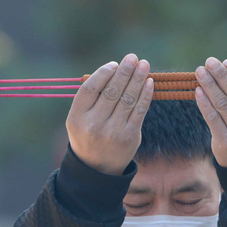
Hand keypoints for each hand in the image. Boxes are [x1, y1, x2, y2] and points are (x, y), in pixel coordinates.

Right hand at [66, 53, 153, 174]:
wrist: (97, 168)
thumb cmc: (88, 134)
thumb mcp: (79, 118)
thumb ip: (91, 98)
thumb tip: (115, 69)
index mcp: (77, 118)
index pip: (90, 89)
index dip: (103, 73)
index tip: (114, 63)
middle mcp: (94, 125)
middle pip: (111, 92)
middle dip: (124, 72)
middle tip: (133, 57)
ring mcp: (112, 132)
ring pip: (127, 99)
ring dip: (137, 79)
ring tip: (144, 64)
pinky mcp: (130, 137)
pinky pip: (139, 111)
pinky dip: (145, 95)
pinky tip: (149, 82)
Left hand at [193, 57, 226, 167]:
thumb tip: (226, 69)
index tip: (226, 62)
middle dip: (221, 75)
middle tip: (209, 62)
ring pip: (222, 103)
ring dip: (209, 85)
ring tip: (200, 72)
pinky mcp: (226, 143)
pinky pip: (212, 118)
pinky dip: (204, 103)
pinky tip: (198, 91)